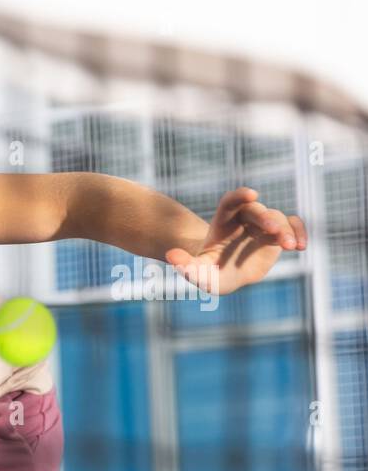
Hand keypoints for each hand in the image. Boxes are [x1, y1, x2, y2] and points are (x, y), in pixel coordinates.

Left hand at [166, 188, 306, 296]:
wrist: (225, 275)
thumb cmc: (209, 272)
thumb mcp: (197, 273)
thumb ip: (185, 265)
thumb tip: (170, 256)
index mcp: (223, 222)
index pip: (231, 202)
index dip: (240, 195)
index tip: (251, 194)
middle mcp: (244, 219)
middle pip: (257, 211)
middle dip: (266, 218)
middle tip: (273, 231)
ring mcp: (262, 225)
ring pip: (277, 219)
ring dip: (285, 231)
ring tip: (291, 246)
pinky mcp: (277, 235)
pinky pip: (292, 225)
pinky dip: (299, 232)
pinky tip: (301, 246)